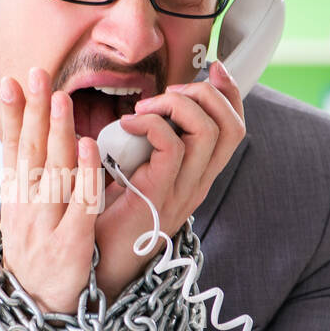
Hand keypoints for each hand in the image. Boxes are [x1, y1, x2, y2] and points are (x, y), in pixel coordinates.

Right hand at [0, 67, 103, 315]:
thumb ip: (30, 185)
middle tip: (38, 74)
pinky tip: (91, 148)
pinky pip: (80, 204)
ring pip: (54, 173)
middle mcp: (26, 210)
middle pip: (31, 153)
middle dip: (35, 112)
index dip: (14, 115)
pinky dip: (84, 175)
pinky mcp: (71, 244)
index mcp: (16, 202)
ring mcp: (46, 226)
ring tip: (62, 100)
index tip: (13, 82)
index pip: (13, 150)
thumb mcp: (23, 221)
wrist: (35, 312)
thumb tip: (33, 144)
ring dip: (58, 134)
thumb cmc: (37, 261)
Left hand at [92, 61, 245, 303]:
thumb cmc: (108, 216)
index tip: (211, 67)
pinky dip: (152, 123)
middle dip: (206, 93)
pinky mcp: (158, 195)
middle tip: (169, 92)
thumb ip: (149, 145)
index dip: (230, 93)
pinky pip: (172, 147)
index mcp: (198, 175)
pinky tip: (128, 123)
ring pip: (208, 131)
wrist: (94, 262)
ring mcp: (182, 191)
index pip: (234, 128)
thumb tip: (146, 109)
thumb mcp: (136, 171)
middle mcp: (198, 183)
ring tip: (146, 107)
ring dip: (177, 105)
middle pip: (231, 126)